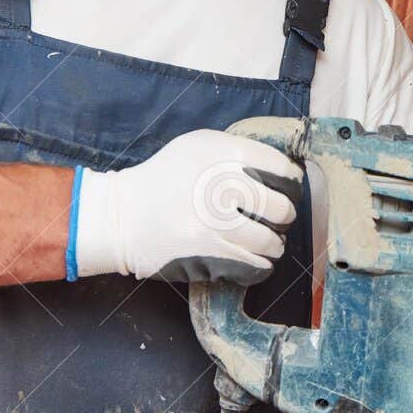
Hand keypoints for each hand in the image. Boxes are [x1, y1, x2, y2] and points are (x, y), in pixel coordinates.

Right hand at [69, 128, 303, 283]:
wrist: (122, 215)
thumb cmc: (163, 178)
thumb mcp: (197, 146)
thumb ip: (237, 152)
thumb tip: (282, 169)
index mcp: (222, 154)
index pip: (281, 168)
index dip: (290, 181)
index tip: (287, 187)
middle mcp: (221, 186)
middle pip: (281, 207)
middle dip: (284, 215)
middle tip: (278, 218)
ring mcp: (215, 224)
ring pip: (270, 241)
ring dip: (274, 243)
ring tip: (268, 241)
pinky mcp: (208, 254)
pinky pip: (254, 266)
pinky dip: (261, 265)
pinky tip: (256, 258)